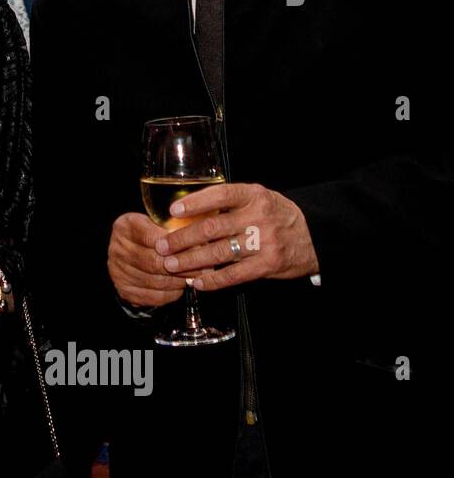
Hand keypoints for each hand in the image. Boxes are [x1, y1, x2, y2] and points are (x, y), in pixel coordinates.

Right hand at [107, 212, 193, 307]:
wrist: (130, 250)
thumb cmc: (152, 233)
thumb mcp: (160, 222)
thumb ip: (176, 227)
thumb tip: (202, 242)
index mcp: (125, 227)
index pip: (152, 237)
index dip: (177, 244)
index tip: (198, 248)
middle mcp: (117, 249)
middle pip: (154, 262)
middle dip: (183, 266)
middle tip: (204, 267)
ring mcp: (118, 271)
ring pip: (157, 281)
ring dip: (180, 281)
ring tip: (196, 276)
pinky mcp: (125, 290)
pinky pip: (154, 296)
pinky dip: (172, 293)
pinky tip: (181, 285)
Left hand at [155, 182, 318, 291]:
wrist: (314, 237)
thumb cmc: (276, 215)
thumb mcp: (258, 198)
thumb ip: (230, 202)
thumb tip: (187, 211)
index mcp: (254, 195)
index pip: (220, 195)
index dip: (194, 203)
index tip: (172, 211)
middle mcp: (259, 216)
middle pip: (212, 228)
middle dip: (181, 239)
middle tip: (162, 246)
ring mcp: (264, 241)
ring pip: (219, 253)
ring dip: (190, 261)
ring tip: (171, 265)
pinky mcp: (268, 264)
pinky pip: (234, 275)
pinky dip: (213, 280)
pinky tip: (198, 282)